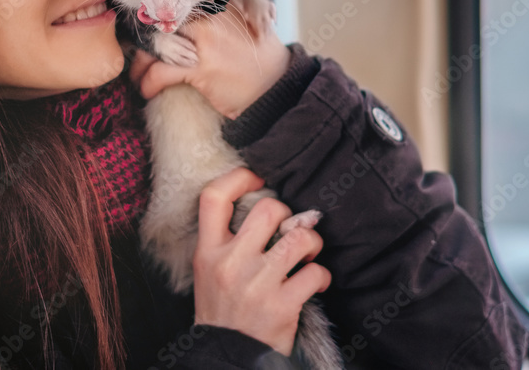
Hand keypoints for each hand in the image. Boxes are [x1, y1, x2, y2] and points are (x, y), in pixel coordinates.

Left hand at [129, 0, 290, 118]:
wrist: (278, 87)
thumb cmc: (261, 59)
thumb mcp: (249, 22)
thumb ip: (226, 9)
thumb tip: (198, 7)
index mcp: (221, 2)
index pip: (177, 0)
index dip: (156, 14)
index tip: (145, 25)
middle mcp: (212, 17)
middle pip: (161, 20)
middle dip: (144, 38)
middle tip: (137, 51)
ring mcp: (206, 42)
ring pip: (156, 45)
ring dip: (140, 63)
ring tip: (138, 74)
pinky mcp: (202, 68)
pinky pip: (160, 72)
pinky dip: (148, 83)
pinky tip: (147, 90)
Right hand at [192, 168, 330, 355]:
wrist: (225, 358)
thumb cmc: (222, 311)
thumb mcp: (208, 271)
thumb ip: (227, 240)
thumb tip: (265, 208)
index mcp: (207, 251)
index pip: (213, 197)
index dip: (240, 177)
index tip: (258, 177)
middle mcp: (230, 263)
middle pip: (267, 208)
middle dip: (287, 213)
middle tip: (289, 228)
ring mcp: (257, 284)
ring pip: (299, 237)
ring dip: (311, 242)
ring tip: (307, 253)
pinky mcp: (282, 306)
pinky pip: (315, 273)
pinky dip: (321, 275)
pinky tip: (314, 282)